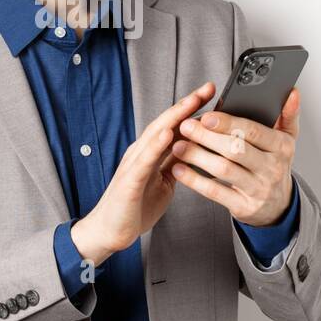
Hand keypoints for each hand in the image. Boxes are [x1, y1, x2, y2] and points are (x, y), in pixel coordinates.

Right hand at [74, 81, 217, 261]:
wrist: (109, 231)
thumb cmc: (134, 207)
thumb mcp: (163, 182)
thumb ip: (175, 164)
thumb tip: (194, 151)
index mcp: (150, 154)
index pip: (173, 126)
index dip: (192, 109)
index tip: (211, 95)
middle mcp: (141, 153)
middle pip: (166, 123)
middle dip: (187, 105)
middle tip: (207, 89)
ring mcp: (134, 164)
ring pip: (156, 135)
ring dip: (175, 117)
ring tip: (192, 102)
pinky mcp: (129, 181)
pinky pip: (145, 160)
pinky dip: (157, 145)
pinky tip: (169, 134)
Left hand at [166, 87, 299, 225]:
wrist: (278, 205)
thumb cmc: (275, 165)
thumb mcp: (287, 140)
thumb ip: (288, 115)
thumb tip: (292, 92)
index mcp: (282, 147)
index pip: (254, 131)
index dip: (229, 123)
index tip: (207, 115)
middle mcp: (272, 168)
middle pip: (236, 150)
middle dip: (208, 137)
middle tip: (186, 126)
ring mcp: (258, 189)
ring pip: (224, 170)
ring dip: (198, 156)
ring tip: (178, 146)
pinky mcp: (243, 207)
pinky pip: (216, 192)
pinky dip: (195, 181)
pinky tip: (179, 169)